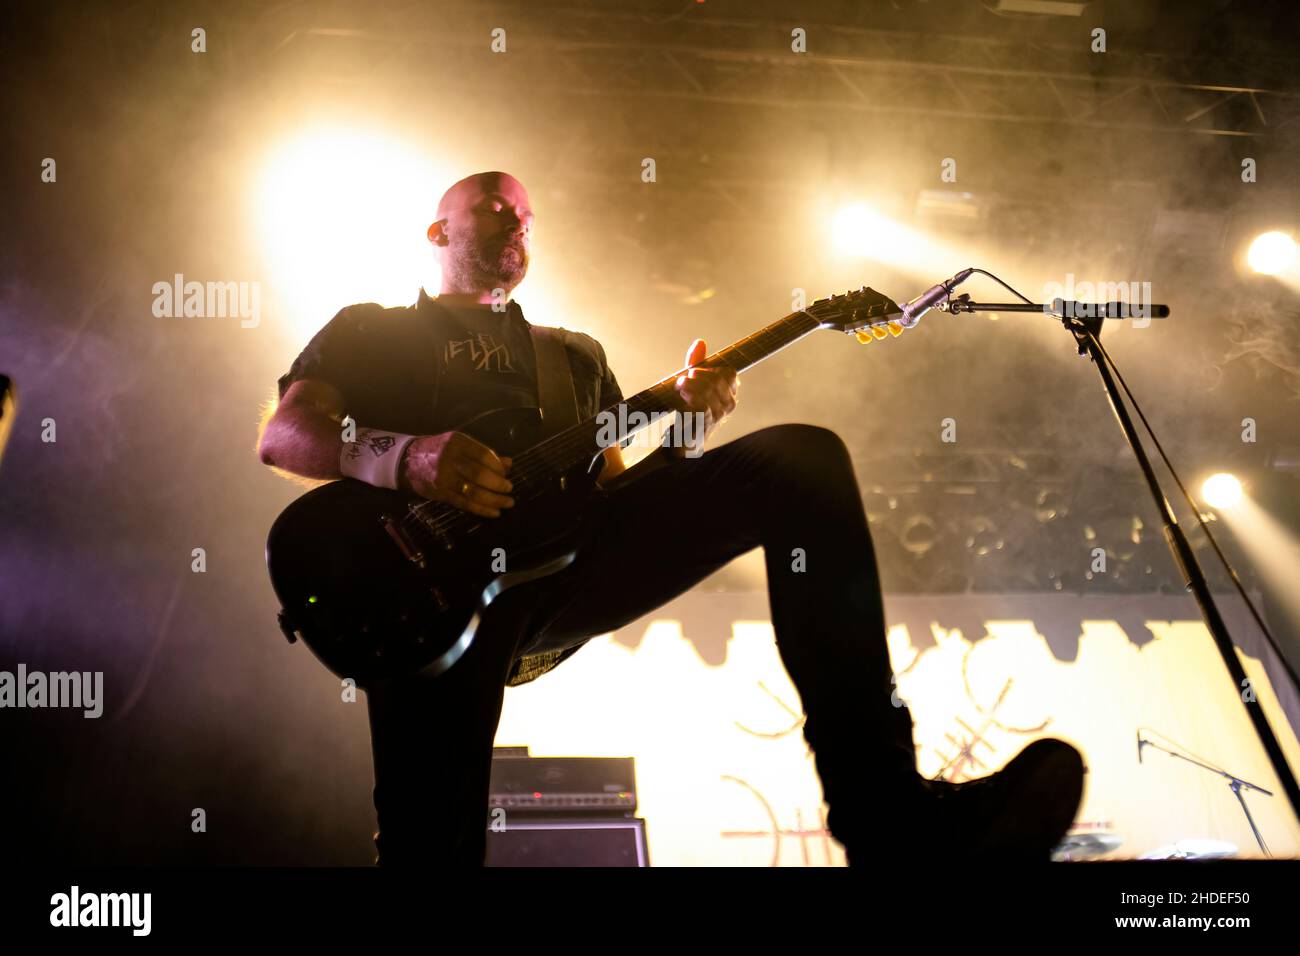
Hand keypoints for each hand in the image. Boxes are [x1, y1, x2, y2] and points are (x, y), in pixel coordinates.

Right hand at [399, 431, 513, 517]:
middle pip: (480, 474)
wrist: (407, 461)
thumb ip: (483, 454)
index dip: (498, 466)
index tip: (506, 473)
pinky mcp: (441, 493)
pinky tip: (494, 512)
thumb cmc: (439, 451)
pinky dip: (481, 509)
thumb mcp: (459, 445)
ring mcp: (444, 478)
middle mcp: (450, 459)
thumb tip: (508, 463)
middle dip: (498, 484)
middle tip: (509, 489)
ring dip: (494, 499)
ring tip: (507, 503)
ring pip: (474, 491)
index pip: (484, 455)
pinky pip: (464, 503)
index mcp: (457, 443)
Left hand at [668, 339, 737, 454]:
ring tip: (679, 386)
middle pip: (717, 379)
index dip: (710, 369)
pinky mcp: (704, 425)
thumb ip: (696, 363)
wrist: (678, 441)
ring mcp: (718, 416)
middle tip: (683, 379)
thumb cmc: (687, 412)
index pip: (729, 373)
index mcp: (728, 394)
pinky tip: (682, 395)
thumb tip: (700, 342)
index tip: (694, 372)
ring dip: (690, 384)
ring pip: (708, 390)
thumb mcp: (691, 384)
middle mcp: (728, 405)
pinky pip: (702, 405)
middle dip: (697, 375)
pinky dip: (690, 395)